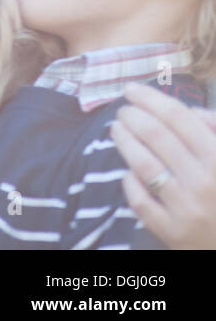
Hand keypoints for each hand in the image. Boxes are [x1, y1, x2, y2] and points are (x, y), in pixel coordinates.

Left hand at [113, 81, 215, 248]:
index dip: (151, 99)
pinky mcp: (172, 231)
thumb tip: (192, 111)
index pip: (179, 118)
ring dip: (124, 141)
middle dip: (132, 116)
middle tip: (122, 110)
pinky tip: (128, 172)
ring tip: (116, 129)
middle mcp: (204, 182)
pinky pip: (141, 201)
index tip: (132, 89)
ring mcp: (186, 208)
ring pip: (144, 165)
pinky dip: (130, 182)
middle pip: (156, 136)